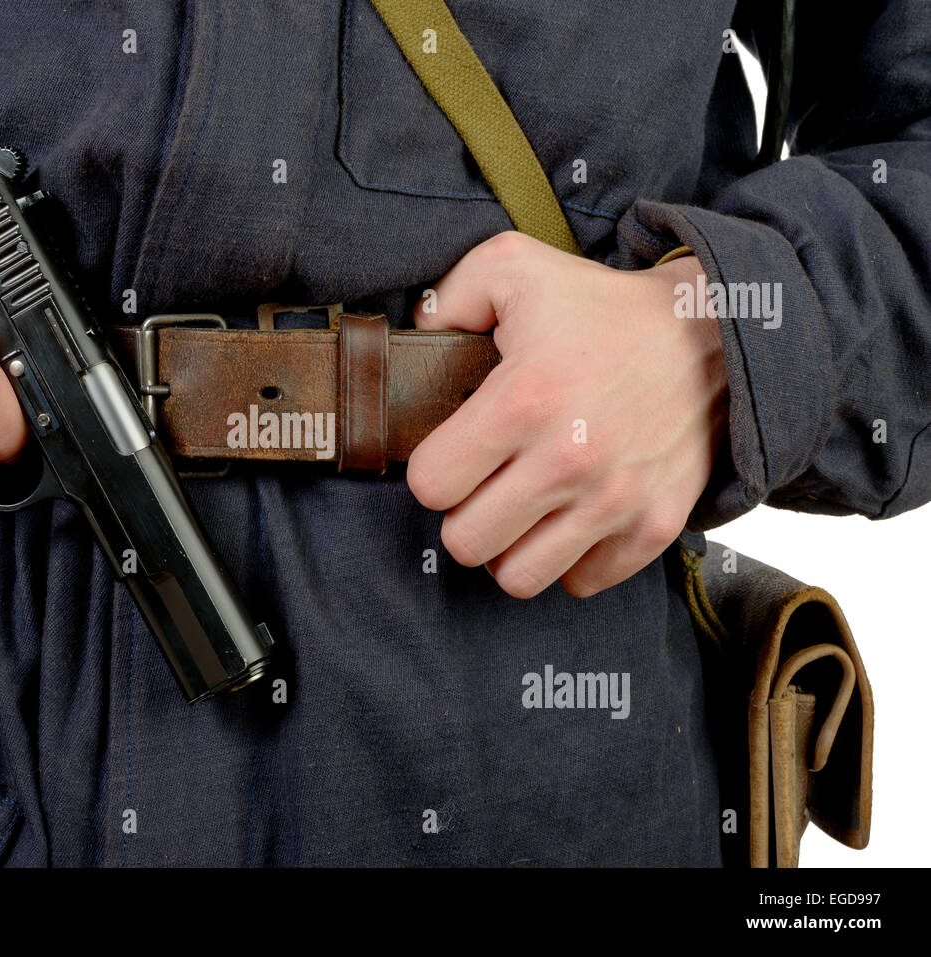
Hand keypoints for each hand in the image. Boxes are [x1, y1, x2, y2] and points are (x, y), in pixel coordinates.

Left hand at [406, 231, 728, 598]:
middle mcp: (568, 459)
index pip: (430, 484)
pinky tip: (568, 519)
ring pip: (518, 577)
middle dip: (464, 514)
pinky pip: (582, 582)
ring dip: (510, 547)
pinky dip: (569, 560)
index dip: (432, 469)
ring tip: (520, 509)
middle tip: (484, 485)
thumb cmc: (603, 306)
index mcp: (523, 401)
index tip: (455, 452)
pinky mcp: (654, 525)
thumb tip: (415, 336)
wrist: (713, 330)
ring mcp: (614, 500)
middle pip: (466, 542)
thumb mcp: (515, 268)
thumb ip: (446, 296)